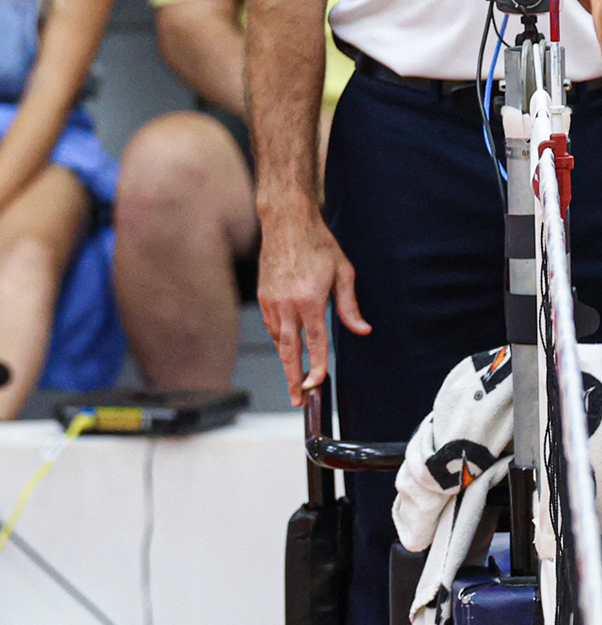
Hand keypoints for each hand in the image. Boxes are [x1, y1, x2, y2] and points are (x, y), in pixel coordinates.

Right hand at [256, 205, 369, 402]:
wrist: (286, 223)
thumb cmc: (318, 245)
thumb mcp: (343, 273)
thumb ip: (350, 306)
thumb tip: (362, 330)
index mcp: (309, 299)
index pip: (315, 342)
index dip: (317, 366)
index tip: (317, 385)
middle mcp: (287, 304)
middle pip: (288, 351)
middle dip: (292, 378)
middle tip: (296, 400)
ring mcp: (271, 301)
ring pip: (279, 340)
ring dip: (287, 360)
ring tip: (295, 378)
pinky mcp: (263, 297)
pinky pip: (272, 326)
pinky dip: (280, 340)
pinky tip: (288, 346)